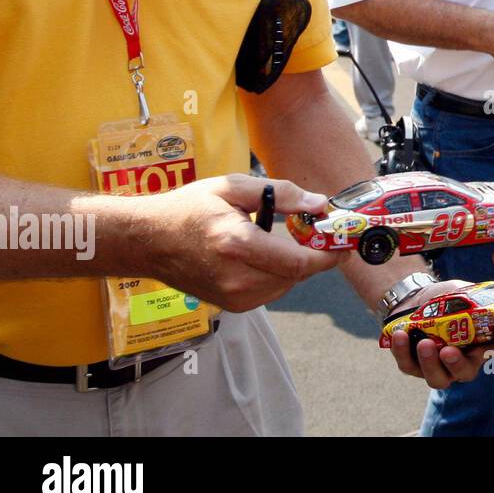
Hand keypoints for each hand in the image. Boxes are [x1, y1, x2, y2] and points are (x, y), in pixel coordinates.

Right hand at [139, 174, 338, 311]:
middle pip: (297, 276)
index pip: (299, 263)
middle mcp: (236, 277)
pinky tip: (263, 255)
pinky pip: (271, 291)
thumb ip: (280, 194)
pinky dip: (277, 274)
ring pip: (287, 284)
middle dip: (314, 256)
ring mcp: (232, 297)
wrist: (148, 240)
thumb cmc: (189, 208)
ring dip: (294, 265)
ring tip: (282, 240)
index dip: (328, 255)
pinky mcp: (231, 305)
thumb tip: (320, 204)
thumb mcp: (233, 187)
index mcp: (237, 245)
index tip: (344, 244)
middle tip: (316, 233)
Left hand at [384, 278, 493, 388]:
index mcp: (477, 345)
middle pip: (463, 373)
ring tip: (424, 343)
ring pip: (436, 378)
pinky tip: (401, 335)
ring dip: (429, 362)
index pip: (492, 350)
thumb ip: (476, 299)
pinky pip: (408, 365)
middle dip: (456, 364)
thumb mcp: (461, 293)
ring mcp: (436, 366)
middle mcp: (459, 361)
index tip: (490, 345)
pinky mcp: (412, 364)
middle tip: (448, 351)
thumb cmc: (445, 298)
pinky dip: (403, 352)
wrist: (416, 297)